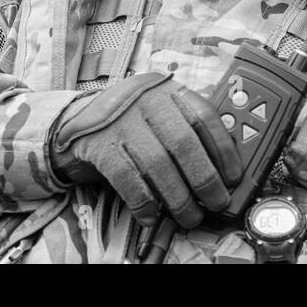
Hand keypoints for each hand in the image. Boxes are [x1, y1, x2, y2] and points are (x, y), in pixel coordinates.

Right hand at [48, 72, 241, 227]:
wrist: (73, 123)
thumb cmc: (129, 123)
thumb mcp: (157, 112)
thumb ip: (185, 130)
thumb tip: (220, 172)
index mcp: (165, 89)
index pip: (203, 115)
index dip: (223, 149)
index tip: (233, 176)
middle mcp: (144, 100)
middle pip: (183, 142)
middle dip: (205, 179)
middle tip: (216, 202)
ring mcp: (120, 121)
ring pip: (157, 164)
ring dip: (178, 198)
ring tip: (189, 216)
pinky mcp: (99, 145)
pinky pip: (127, 179)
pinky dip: (144, 202)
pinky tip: (152, 216)